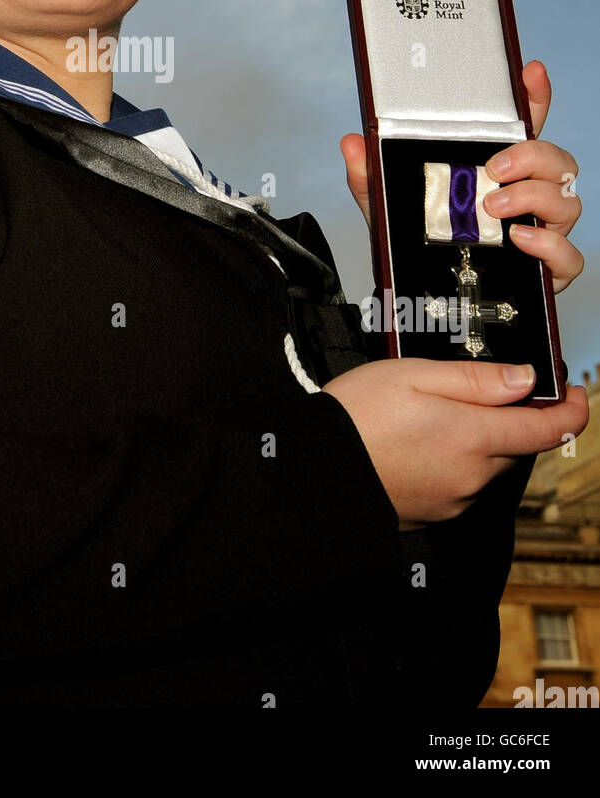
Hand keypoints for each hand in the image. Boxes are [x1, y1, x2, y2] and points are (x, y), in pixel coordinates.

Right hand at [322, 356, 589, 528]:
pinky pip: (462, 485)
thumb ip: (476, 378)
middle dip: (513, 418)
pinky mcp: (435, 514)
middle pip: (517, 446)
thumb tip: (526, 379)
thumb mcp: (414, 374)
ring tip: (434, 415)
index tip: (575, 393)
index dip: (572, 410)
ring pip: (488, 466)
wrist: (313, 471)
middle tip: (485, 390)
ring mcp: (455, 500)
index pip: (548, 430)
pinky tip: (419, 444)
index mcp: (474, 437)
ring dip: (480, 441)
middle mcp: (474, 476)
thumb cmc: (355, 417)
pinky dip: (455, 462)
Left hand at [339, 60, 583, 294]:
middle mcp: (528, 196)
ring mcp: (542, 230)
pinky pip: (570, 256)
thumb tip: (352, 143)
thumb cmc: (421, 241)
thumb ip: (369, 175)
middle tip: (493, 168)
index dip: (534, 97)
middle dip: (533, 155)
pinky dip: (549, 246)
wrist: (426, 296)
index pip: (526, 126)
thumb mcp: (388, 205)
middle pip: (557, 160)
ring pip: (568, 201)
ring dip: (534, 197)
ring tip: (493, 207)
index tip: (530, 73)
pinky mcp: (548, 269)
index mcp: (498, 170)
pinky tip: (519, 239)